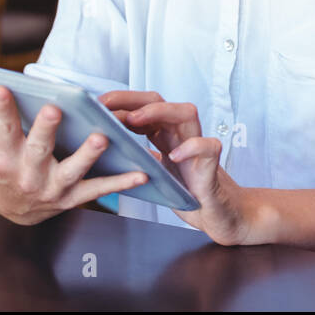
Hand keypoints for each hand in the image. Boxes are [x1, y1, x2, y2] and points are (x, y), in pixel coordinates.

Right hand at [0, 85, 148, 225]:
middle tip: (52, 109)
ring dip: (87, 155)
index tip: (1, 87)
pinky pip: (99, 190)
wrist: (12, 212)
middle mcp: (27, 174)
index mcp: (2, 157)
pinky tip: (142, 171)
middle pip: (37, 148)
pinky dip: (121, 183)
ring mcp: (52, 188)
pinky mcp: (73, 198)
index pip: (0, 130)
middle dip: (44, 129)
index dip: (1, 110)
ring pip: (72, 170)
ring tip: (102, 137)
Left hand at [100, 90, 265, 246]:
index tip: (97, 104)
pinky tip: (175, 156)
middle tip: (107, 107)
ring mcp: (198, 148)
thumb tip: (102, 147)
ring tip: (136, 121)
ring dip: (159, 113)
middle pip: (162, 102)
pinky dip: (193, 146)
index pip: (145, 106)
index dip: (122, 102)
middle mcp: (182, 136)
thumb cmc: (183, 193)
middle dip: (133, 99)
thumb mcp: (153, 174)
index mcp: (166, 136)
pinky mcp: (212, 167)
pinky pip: (209, 146)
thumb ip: (136, 158)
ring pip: (187, 113)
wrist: (218, 214)